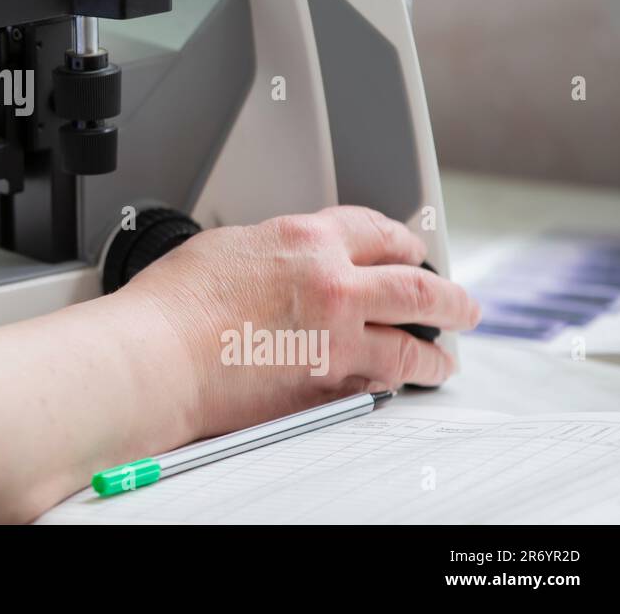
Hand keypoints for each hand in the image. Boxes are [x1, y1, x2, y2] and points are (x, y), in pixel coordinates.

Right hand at [121, 205, 480, 438]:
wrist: (158, 357)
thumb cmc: (173, 304)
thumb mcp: (227, 248)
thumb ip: (273, 253)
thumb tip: (286, 266)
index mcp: (306, 241)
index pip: (378, 232)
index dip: (403, 243)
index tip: (411, 252)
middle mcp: (334, 285)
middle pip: (417, 287)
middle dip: (448, 298)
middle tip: (461, 307)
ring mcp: (338, 340)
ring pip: (411, 345)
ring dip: (434, 353)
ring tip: (442, 359)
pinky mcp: (329, 387)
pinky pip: (378, 385)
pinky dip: (390, 384)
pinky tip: (393, 385)